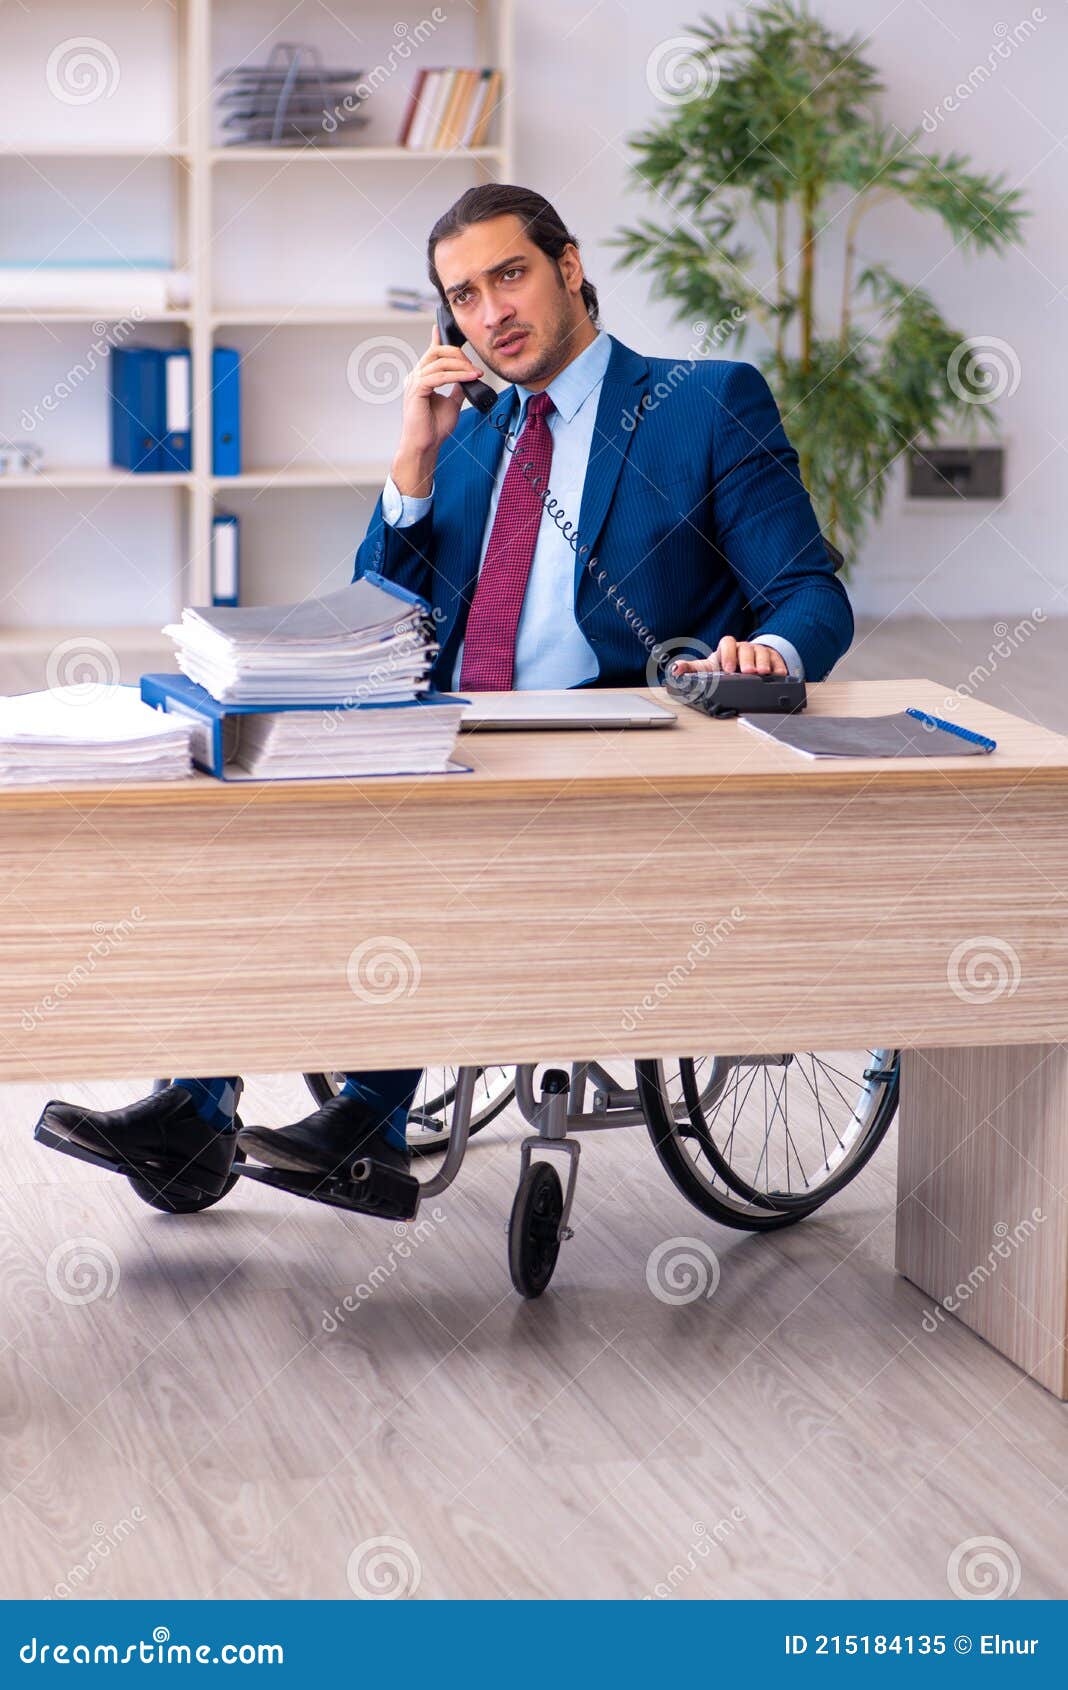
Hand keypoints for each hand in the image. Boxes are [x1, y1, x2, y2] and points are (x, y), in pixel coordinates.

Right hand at [391, 322, 486, 485]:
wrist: (425, 446)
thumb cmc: (434, 428)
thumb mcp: (452, 403)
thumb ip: (457, 388)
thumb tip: (468, 377)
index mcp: (423, 378)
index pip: (431, 353)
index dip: (436, 339)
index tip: (441, 328)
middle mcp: (417, 376)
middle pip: (436, 352)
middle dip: (458, 354)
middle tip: (474, 366)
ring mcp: (415, 382)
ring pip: (439, 362)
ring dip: (461, 366)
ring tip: (475, 373)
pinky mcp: (417, 390)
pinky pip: (439, 376)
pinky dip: (456, 376)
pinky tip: (469, 377)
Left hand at [672, 636, 787, 677]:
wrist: (744, 667)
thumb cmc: (724, 668)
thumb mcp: (707, 669)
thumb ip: (691, 669)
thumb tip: (675, 670)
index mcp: (727, 649)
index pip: (727, 642)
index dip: (728, 653)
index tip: (728, 668)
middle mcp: (744, 648)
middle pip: (746, 648)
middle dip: (747, 659)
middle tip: (748, 671)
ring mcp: (759, 653)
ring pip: (762, 652)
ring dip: (762, 663)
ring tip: (763, 673)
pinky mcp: (772, 659)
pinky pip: (777, 660)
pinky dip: (778, 667)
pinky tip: (779, 674)